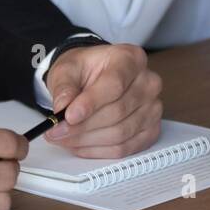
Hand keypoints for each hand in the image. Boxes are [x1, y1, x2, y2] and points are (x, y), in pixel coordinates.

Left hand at [42, 43, 162, 157]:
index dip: (91, 103)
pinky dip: (98, 151)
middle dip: (82, 126)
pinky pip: (124, 148)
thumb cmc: (84, 71)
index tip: (68, 116)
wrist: (94, 79)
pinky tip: (80, 145)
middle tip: (56, 131)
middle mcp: (148, 82)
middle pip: (117, 111)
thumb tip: (62, 108)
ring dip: (87, 140)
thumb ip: (64, 87)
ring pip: (120, 133)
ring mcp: (153, 108)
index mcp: (130, 58)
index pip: (115, 84)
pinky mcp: (150, 130)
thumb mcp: (67, 69)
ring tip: (64, 137)